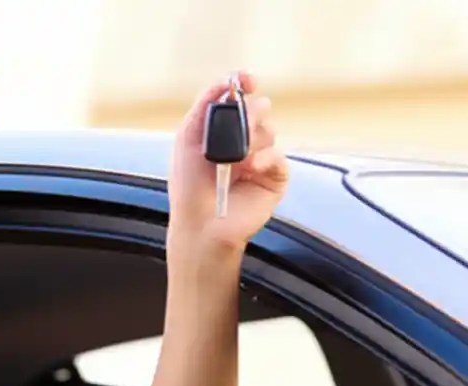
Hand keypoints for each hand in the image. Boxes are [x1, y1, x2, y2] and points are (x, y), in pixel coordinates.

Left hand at [167, 71, 288, 261]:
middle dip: (250, 112)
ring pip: (269, 130)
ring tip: (236, 158)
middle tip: (241, 123)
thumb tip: (223, 81)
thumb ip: (203, 107)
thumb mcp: (187, 139)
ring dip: (253, 138)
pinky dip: (266, 158)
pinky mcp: (274, 178)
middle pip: (258, 109)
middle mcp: (242, 142)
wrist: (201, 223)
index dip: (243, 85)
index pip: (239, 99)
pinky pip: (280, 157)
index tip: (246, 80)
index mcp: (221, 131)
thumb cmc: (189, 187)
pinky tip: (251, 167)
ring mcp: (260, 159)